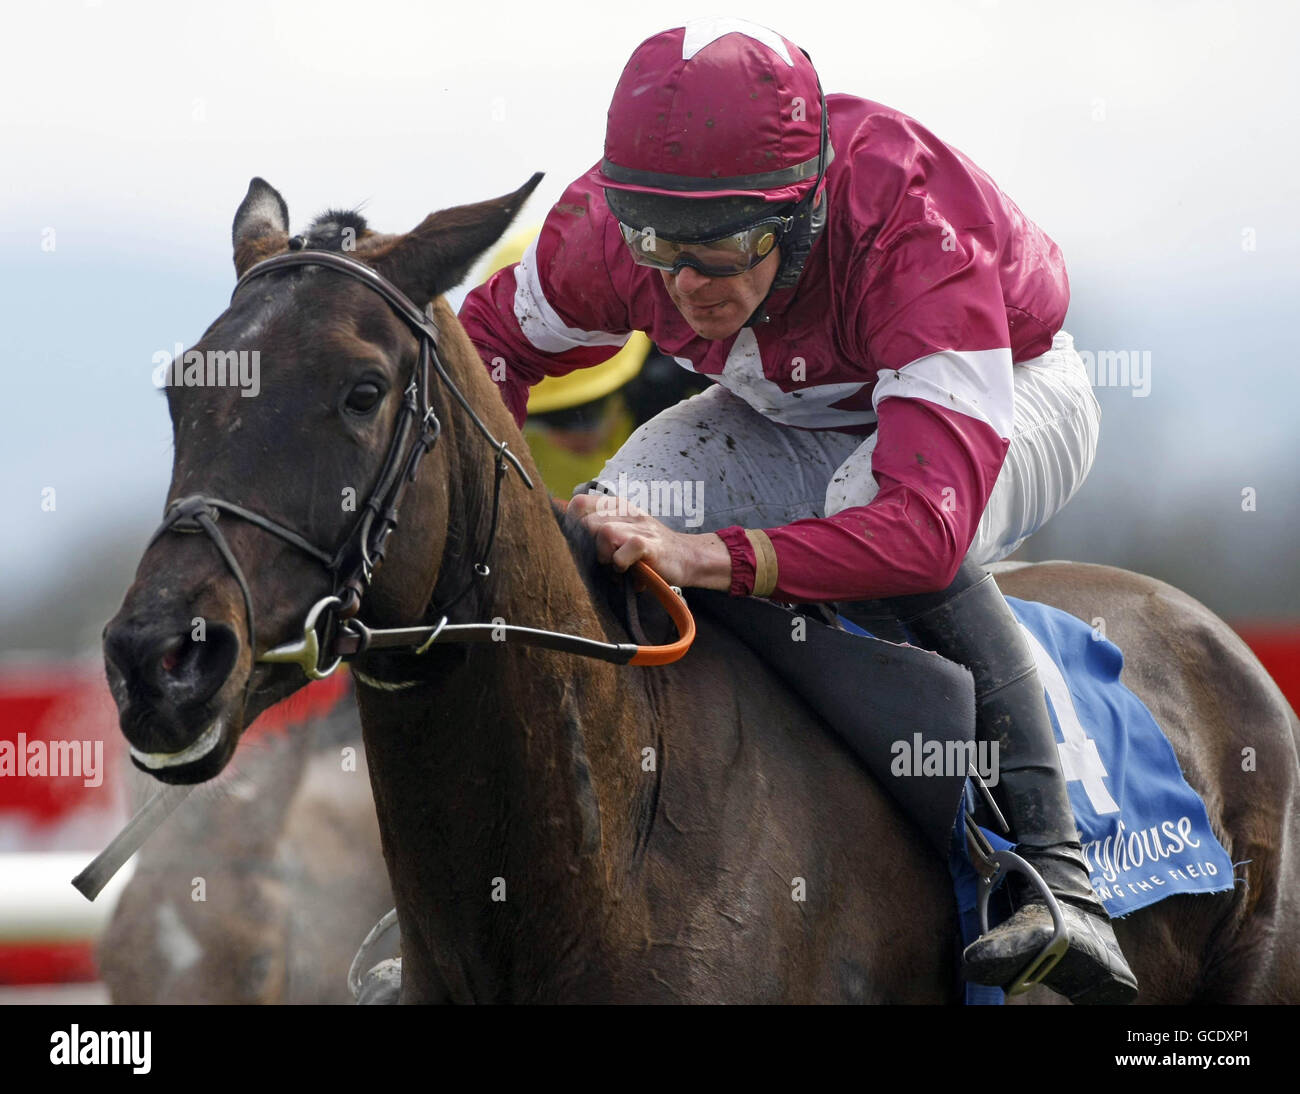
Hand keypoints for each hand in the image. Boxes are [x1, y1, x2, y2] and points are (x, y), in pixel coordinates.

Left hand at [566, 493, 730, 590]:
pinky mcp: (651, 544)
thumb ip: (597, 532)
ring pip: (604, 533)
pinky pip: (627, 549)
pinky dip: (622, 563)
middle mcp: (626, 512)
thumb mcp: (622, 532)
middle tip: (604, 561)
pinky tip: (628, 570)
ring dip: (605, 556)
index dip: (571, 525)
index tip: (580, 544)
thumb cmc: (648, 550)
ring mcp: (640, 527)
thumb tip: (565, 541)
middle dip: (590, 547)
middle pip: (587, 523)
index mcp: (616, 507)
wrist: (685, 557)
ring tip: (616, 566)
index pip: (578, 503)